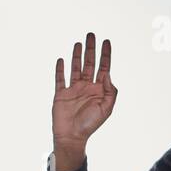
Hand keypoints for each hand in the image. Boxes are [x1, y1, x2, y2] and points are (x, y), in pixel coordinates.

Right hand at [53, 32, 117, 157]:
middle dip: (91, 49)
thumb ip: (110, 92)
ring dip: (77, 55)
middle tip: (91, 35)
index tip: (107, 42)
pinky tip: (61, 59)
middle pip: (90, 63)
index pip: (104, 68)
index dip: (106, 55)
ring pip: (76, 67)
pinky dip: (60, 69)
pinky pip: (60, 78)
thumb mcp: (107, 109)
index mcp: (100, 89)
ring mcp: (73, 89)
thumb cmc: (91, 124)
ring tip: (78, 42)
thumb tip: (108, 75)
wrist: (73, 135)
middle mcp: (87, 86)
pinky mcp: (61, 93)